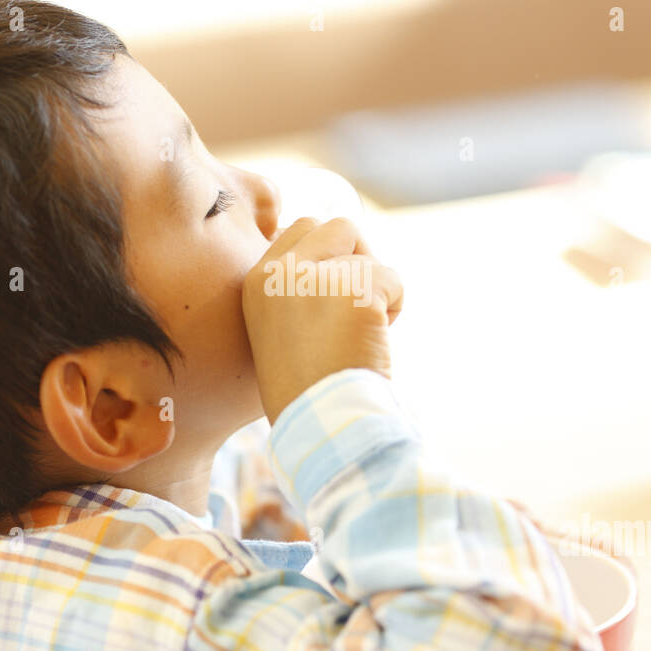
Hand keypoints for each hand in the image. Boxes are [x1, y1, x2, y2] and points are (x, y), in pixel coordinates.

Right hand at [242, 217, 403, 425]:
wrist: (321, 424)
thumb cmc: (307, 383)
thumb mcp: (282, 325)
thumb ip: (298, 285)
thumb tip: (341, 242)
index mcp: (256, 281)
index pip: (301, 228)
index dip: (331, 255)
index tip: (336, 293)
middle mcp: (280, 273)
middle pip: (337, 227)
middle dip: (356, 258)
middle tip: (354, 304)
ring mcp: (315, 279)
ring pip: (367, 254)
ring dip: (376, 288)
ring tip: (359, 333)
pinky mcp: (354, 292)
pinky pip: (392, 277)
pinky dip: (394, 306)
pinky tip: (374, 338)